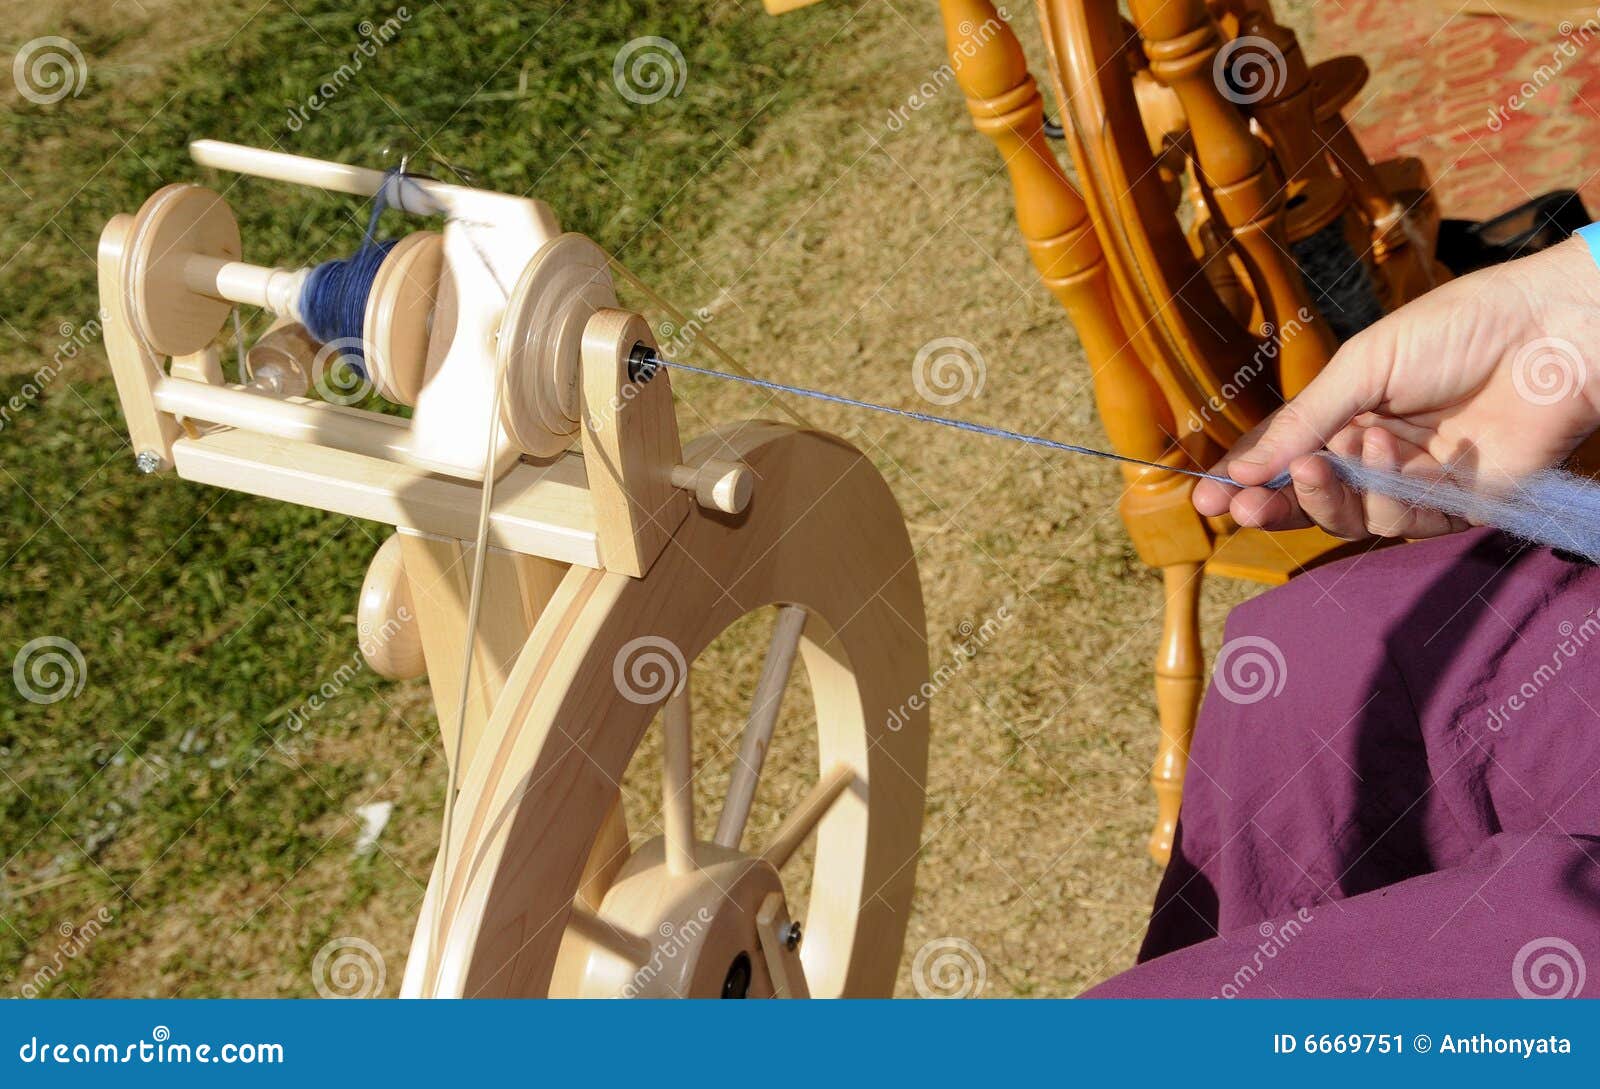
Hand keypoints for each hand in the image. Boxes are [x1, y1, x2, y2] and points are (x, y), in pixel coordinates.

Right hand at [1192, 237, 1599, 540]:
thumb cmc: (1459, 328)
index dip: (1245, 478)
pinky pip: (1405, 520)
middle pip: (1311, 498)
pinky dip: (1388, 493)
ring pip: (1352, 517)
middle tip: (1243, 504)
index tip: (1206, 496)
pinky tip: (1390, 453)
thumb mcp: (1363, 366)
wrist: (1551, 333)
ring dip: (1333, 492)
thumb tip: (1240, 467)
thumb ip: (1303, 420)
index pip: (1285, 456)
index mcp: (1350, 412)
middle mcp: (1378, 453)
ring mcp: (1417, 482)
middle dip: (1274, 503)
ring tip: (1335, 455)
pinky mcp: (1460, 505)